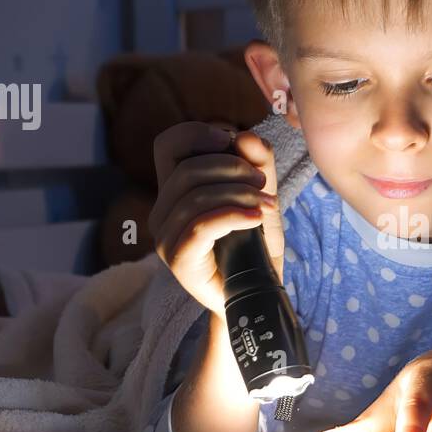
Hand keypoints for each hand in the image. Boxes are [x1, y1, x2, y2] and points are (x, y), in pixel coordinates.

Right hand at [149, 123, 282, 314]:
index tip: (231, 141)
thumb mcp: (261, 197)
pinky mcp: (178, 259)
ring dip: (240, 194)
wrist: (255, 298)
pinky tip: (257, 218)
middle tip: (263, 185)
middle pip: (188, 169)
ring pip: (197, 197)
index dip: (196, 134)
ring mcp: (165, 237)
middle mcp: (162, 211)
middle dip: (232, 168)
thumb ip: (258, 165)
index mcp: (175, 191)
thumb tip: (246, 136)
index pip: (168, 145)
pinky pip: (202, 225)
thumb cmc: (254, 247)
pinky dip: (234, 216)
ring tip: (268, 205)